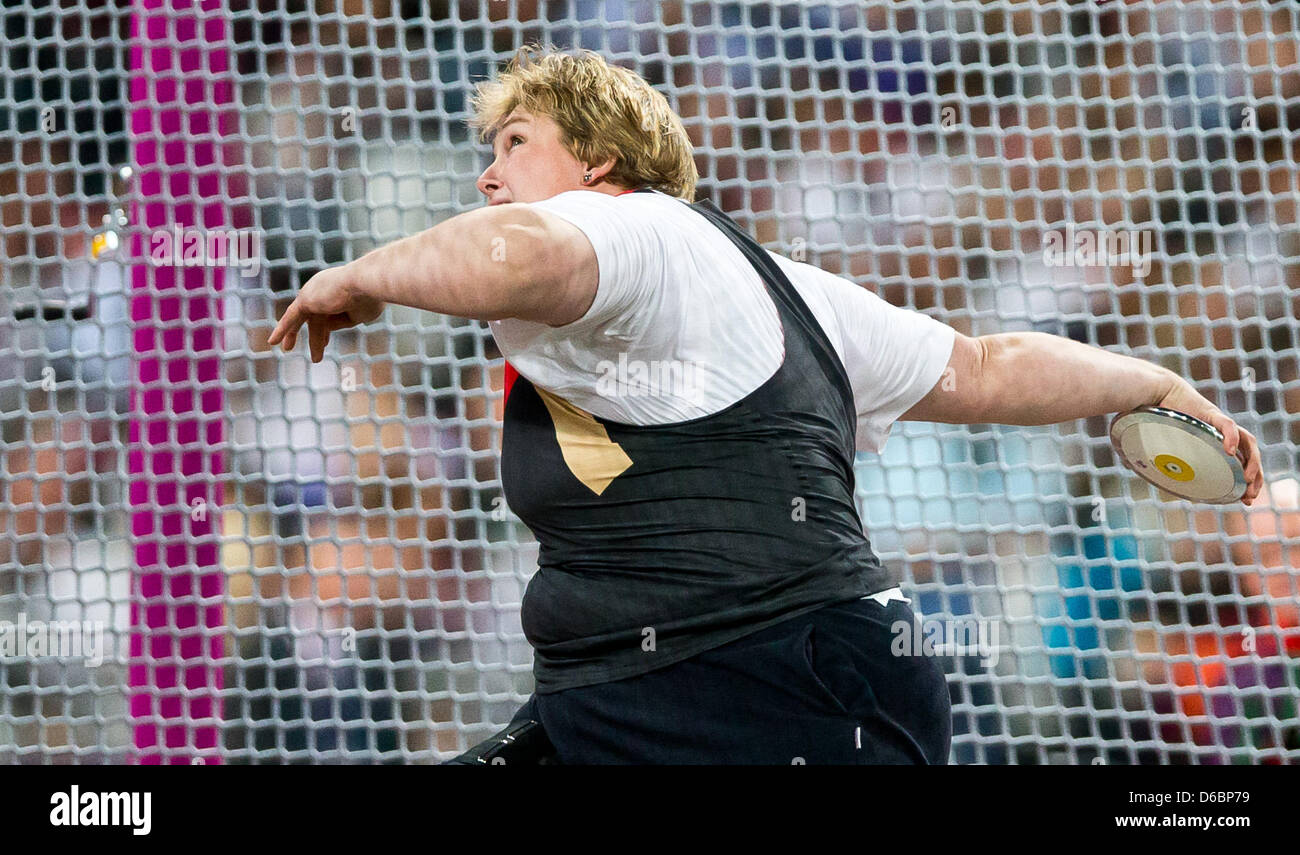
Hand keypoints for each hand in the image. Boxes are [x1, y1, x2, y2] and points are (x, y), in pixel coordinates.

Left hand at [267, 264, 383, 362]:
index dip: (327, 329)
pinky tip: (273, 342)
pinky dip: (282, 329)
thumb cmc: (370, 297)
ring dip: (305, 338)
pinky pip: (291, 316)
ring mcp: (313, 292)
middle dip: (311, 332)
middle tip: (303, 347)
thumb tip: (325, 329)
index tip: (326, 343)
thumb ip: (340, 321)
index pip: (328, 312)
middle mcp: (323, 288)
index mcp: (337, 289)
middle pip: (314, 315)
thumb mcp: (357, 315)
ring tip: (303, 355)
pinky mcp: (306, 299)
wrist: (367, 283)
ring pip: (308, 321)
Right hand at [1154, 374, 1263, 505]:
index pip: (1237, 462)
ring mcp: (1217, 423)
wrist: (1148, 391)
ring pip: (1247, 442)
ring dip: (1252, 462)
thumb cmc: (1148, 413)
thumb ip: (1145, 454)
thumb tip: (1129, 465)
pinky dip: (1232, 438)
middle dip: (1254, 478)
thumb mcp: (1152, 441)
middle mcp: (1219, 434)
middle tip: (1249, 497)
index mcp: (1211, 443)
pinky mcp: (1210, 413)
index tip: (1243, 500)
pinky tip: (1229, 451)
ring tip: (1246, 478)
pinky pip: (1228, 425)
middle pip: (1249, 455)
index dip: (1244, 481)